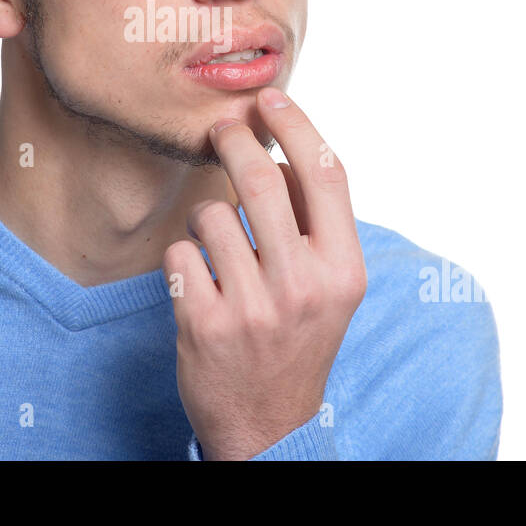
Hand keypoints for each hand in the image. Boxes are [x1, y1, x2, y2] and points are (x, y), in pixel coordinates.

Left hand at [163, 87, 367, 459]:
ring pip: (212, 213)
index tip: (269, 98)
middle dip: (234, 139)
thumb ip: (316, 223)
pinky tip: (200, 281)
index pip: (327, 173)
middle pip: (261, 179)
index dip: (296, 124)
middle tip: (220, 128)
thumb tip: (283, 145)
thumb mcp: (331, 285)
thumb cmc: (298, 339)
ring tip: (217, 244)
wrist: (269, 427)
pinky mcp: (206, 325)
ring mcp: (254, 307)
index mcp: (345, 270)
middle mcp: (305, 286)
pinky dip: (184, 256)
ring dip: (205, 215)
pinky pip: (180, 252)